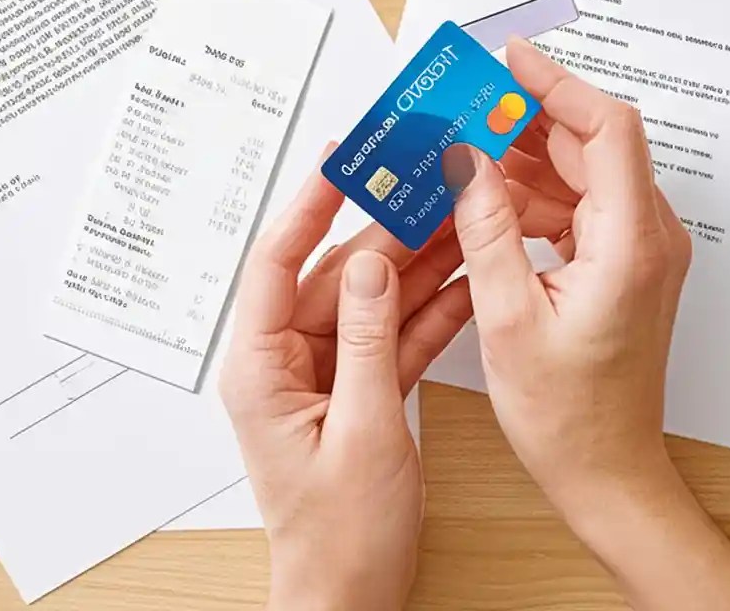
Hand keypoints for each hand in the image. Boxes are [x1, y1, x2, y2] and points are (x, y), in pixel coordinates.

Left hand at [221, 163, 472, 610]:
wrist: (350, 594)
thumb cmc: (338, 535)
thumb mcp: (360, 431)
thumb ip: (368, 342)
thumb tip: (372, 266)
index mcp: (263, 369)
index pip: (275, 266)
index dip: (306, 208)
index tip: (340, 162)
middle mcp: (290, 364)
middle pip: (337, 277)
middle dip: (386, 233)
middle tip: (428, 187)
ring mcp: (329, 375)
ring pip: (375, 301)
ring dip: (417, 267)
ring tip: (459, 221)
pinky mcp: (363, 391)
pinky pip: (396, 336)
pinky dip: (430, 312)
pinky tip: (466, 282)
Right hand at [447, 39, 729, 610]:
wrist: (607, 470)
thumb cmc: (570, 418)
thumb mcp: (507, 320)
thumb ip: (486, 230)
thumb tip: (466, 161)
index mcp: (631, 246)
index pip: (607, 130)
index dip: (557, 85)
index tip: (509, 62)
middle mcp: (647, 239)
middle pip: (593, 144)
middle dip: (528, 116)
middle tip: (466, 101)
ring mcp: (638, 251)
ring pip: (582, 173)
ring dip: (525, 157)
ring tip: (463, 146)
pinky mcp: (621, 265)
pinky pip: (577, 207)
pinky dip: (532, 195)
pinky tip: (485, 197)